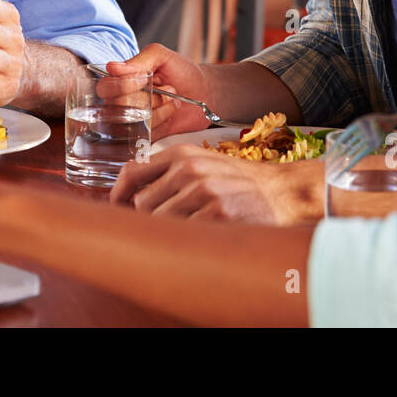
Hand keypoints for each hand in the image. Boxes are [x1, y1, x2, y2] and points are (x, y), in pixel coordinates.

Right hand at [107, 43, 211, 138]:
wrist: (204, 91)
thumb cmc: (181, 71)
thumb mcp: (161, 56)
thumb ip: (138, 60)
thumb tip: (112, 67)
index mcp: (119, 81)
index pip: (105, 88)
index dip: (125, 85)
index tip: (145, 79)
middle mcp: (120, 103)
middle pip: (120, 108)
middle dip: (150, 98)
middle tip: (169, 88)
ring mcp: (132, 123)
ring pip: (134, 124)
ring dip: (160, 111)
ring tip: (173, 100)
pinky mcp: (144, 138)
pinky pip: (147, 136)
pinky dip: (164, 123)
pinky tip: (171, 114)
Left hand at [111, 144, 309, 223]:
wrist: (280, 191)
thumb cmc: (236, 180)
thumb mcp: (201, 164)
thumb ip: (166, 173)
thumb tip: (127, 196)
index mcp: (181, 155)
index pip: (131, 173)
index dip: (117, 195)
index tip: (116, 211)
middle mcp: (189, 170)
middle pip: (142, 205)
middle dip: (148, 221)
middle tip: (163, 228)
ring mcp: (204, 192)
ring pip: (160, 223)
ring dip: (170, 233)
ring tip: (189, 232)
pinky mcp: (218, 214)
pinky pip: (185, 236)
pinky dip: (190, 241)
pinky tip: (204, 236)